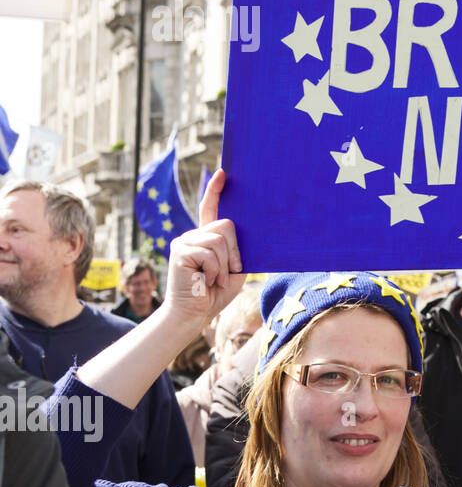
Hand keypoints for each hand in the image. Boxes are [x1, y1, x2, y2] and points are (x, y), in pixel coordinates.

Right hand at [163, 169, 244, 331]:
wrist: (195, 314)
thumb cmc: (215, 293)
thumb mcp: (234, 268)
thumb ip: (237, 249)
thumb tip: (256, 232)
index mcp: (205, 237)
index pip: (209, 208)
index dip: (215, 190)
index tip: (223, 173)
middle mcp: (192, 235)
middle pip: (226, 226)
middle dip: (234, 252)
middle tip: (230, 272)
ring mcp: (184, 242)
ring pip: (220, 241)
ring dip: (224, 266)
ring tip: (215, 280)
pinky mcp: (179, 251)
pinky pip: (210, 253)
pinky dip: (215, 271)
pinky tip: (205, 281)